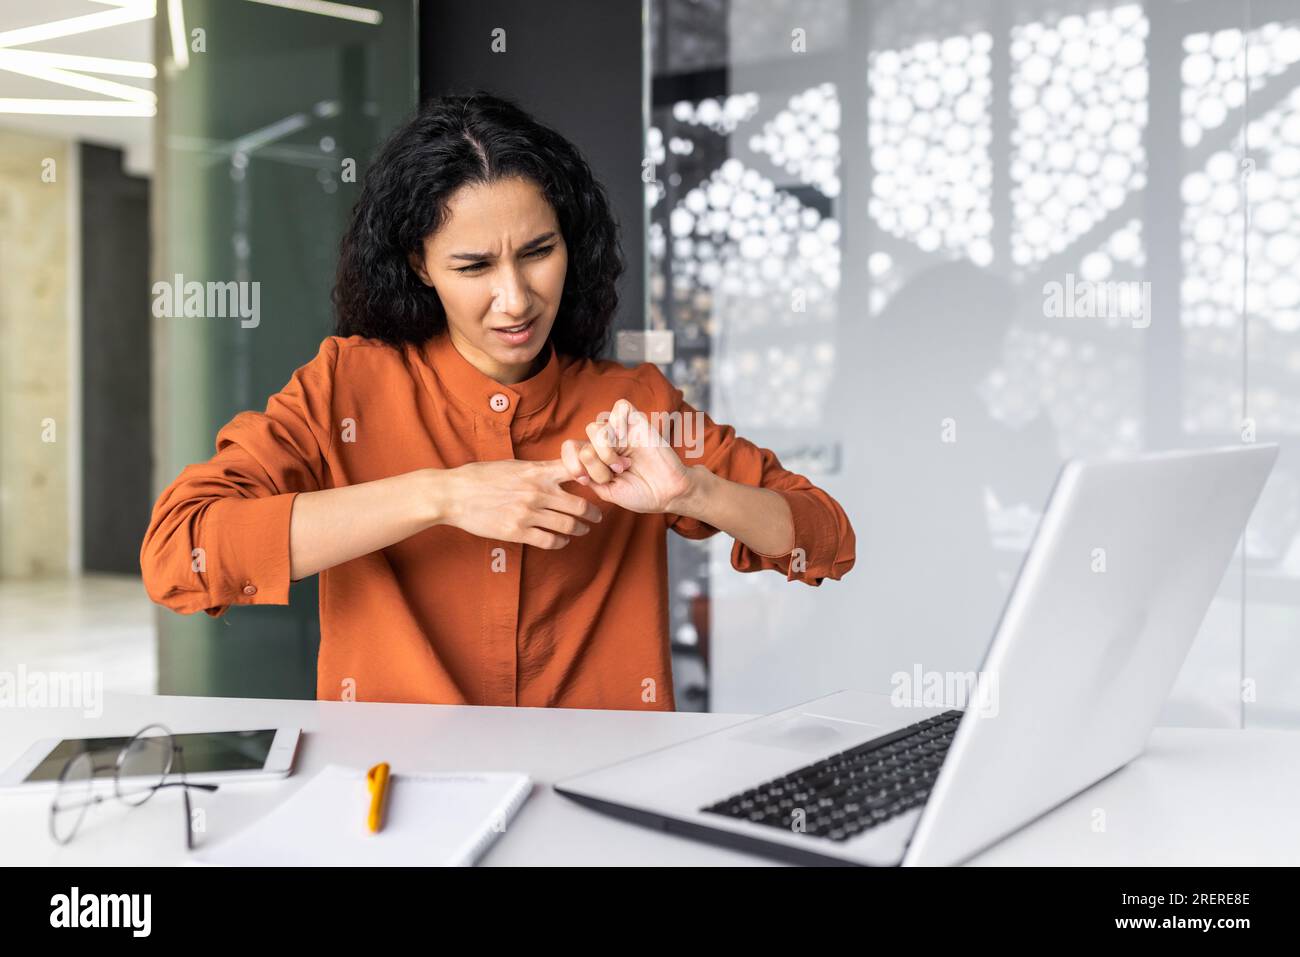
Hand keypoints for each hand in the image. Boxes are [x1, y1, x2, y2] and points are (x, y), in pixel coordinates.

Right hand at [433, 459, 602, 548]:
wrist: (454, 494)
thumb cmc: (480, 476)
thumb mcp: (512, 465)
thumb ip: (536, 470)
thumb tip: (555, 472)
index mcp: (537, 471)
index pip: (576, 471)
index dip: (592, 477)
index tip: (598, 484)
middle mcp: (537, 492)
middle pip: (579, 505)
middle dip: (592, 512)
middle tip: (597, 516)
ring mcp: (528, 513)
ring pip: (568, 525)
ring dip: (580, 529)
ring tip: (584, 530)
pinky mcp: (518, 531)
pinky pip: (549, 540)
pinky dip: (561, 542)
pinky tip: (562, 541)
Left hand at [559, 399, 693, 513]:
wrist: (668, 493)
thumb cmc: (640, 494)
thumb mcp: (607, 492)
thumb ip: (589, 477)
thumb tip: (575, 464)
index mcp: (595, 458)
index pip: (570, 448)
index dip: (570, 462)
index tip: (584, 479)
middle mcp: (605, 443)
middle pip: (580, 442)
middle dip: (594, 464)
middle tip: (615, 474)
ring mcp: (621, 432)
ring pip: (594, 427)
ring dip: (604, 450)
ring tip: (623, 465)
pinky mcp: (638, 422)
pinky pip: (620, 406)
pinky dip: (619, 421)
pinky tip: (626, 439)